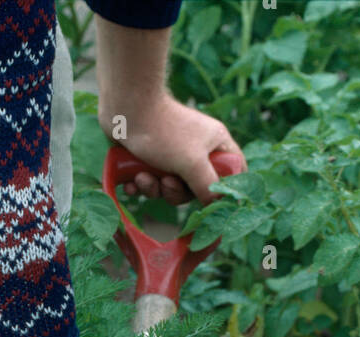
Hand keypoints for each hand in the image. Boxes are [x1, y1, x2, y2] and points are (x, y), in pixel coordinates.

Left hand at [105, 94, 245, 204]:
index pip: (234, 167)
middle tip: (166, 183)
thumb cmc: (164, 133)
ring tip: (142, 177)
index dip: (228, 186)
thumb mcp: (193, 164)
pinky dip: (141, 185)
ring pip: (169, 187)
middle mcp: (196, 147)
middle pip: (195, 187)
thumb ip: (208, 186)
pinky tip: (131, 183)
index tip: (214, 198)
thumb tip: (213, 203)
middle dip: (176, 192)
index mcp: (214, 143)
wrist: (125, 110)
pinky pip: (151, 181)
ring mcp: (172, 152)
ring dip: (154, 189)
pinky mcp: (150, 155)